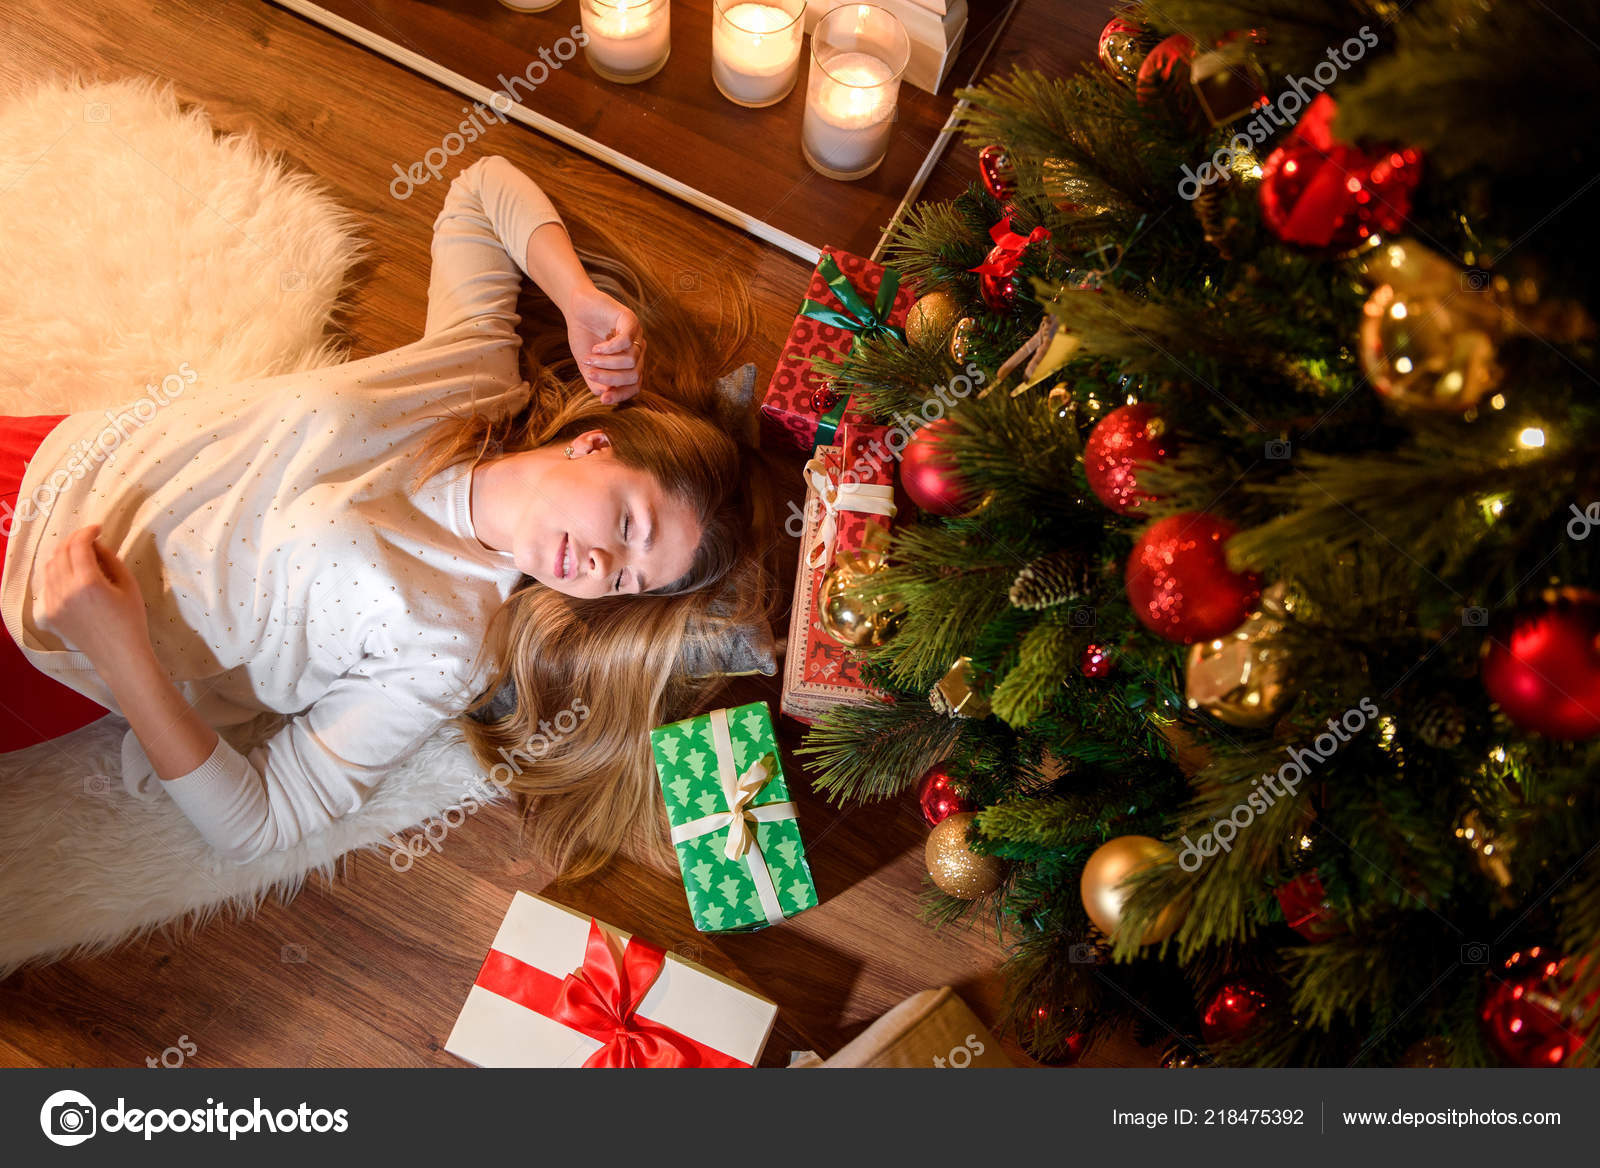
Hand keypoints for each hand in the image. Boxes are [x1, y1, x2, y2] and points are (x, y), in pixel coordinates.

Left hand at [34, 525, 151, 660]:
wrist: (118, 654)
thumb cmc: (131, 620)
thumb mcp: (129, 585)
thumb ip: (110, 560)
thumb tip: (96, 545)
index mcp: (88, 582)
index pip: (79, 545)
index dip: (87, 531)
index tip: (98, 528)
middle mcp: (66, 590)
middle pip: (61, 552)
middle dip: (74, 539)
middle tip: (88, 537)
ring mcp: (54, 602)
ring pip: (49, 566)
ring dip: (63, 554)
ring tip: (78, 553)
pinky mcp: (50, 612)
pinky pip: (48, 584)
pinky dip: (57, 571)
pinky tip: (70, 573)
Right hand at [565, 283, 643, 403]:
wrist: (575, 308)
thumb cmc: (583, 337)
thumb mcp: (588, 366)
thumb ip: (596, 382)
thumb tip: (605, 397)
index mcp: (631, 363)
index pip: (635, 386)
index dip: (621, 395)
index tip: (603, 398)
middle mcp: (638, 349)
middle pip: (634, 375)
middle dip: (610, 378)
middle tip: (590, 373)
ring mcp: (637, 334)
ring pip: (630, 360)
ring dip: (606, 363)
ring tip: (589, 358)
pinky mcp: (631, 319)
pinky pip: (626, 342)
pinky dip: (609, 349)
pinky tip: (596, 348)